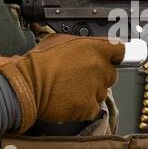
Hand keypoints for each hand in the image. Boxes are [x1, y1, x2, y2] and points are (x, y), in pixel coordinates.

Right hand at [0, 34, 124, 131]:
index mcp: (95, 48)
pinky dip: (83, 107)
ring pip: (102, 92)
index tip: (109, 59)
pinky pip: (92, 108)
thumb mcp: (60, 40)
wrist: (28, 85)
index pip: (119, 50)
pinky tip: (69, 101)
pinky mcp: (89, 107)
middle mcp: (100, 68)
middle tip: (80, 78)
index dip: (113, 56)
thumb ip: (80, 43)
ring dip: (90, 92)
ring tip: (70, 90)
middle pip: (110, 74)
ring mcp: (96, 89)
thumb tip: (85, 45)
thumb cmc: (39, 62)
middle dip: (98, 76)